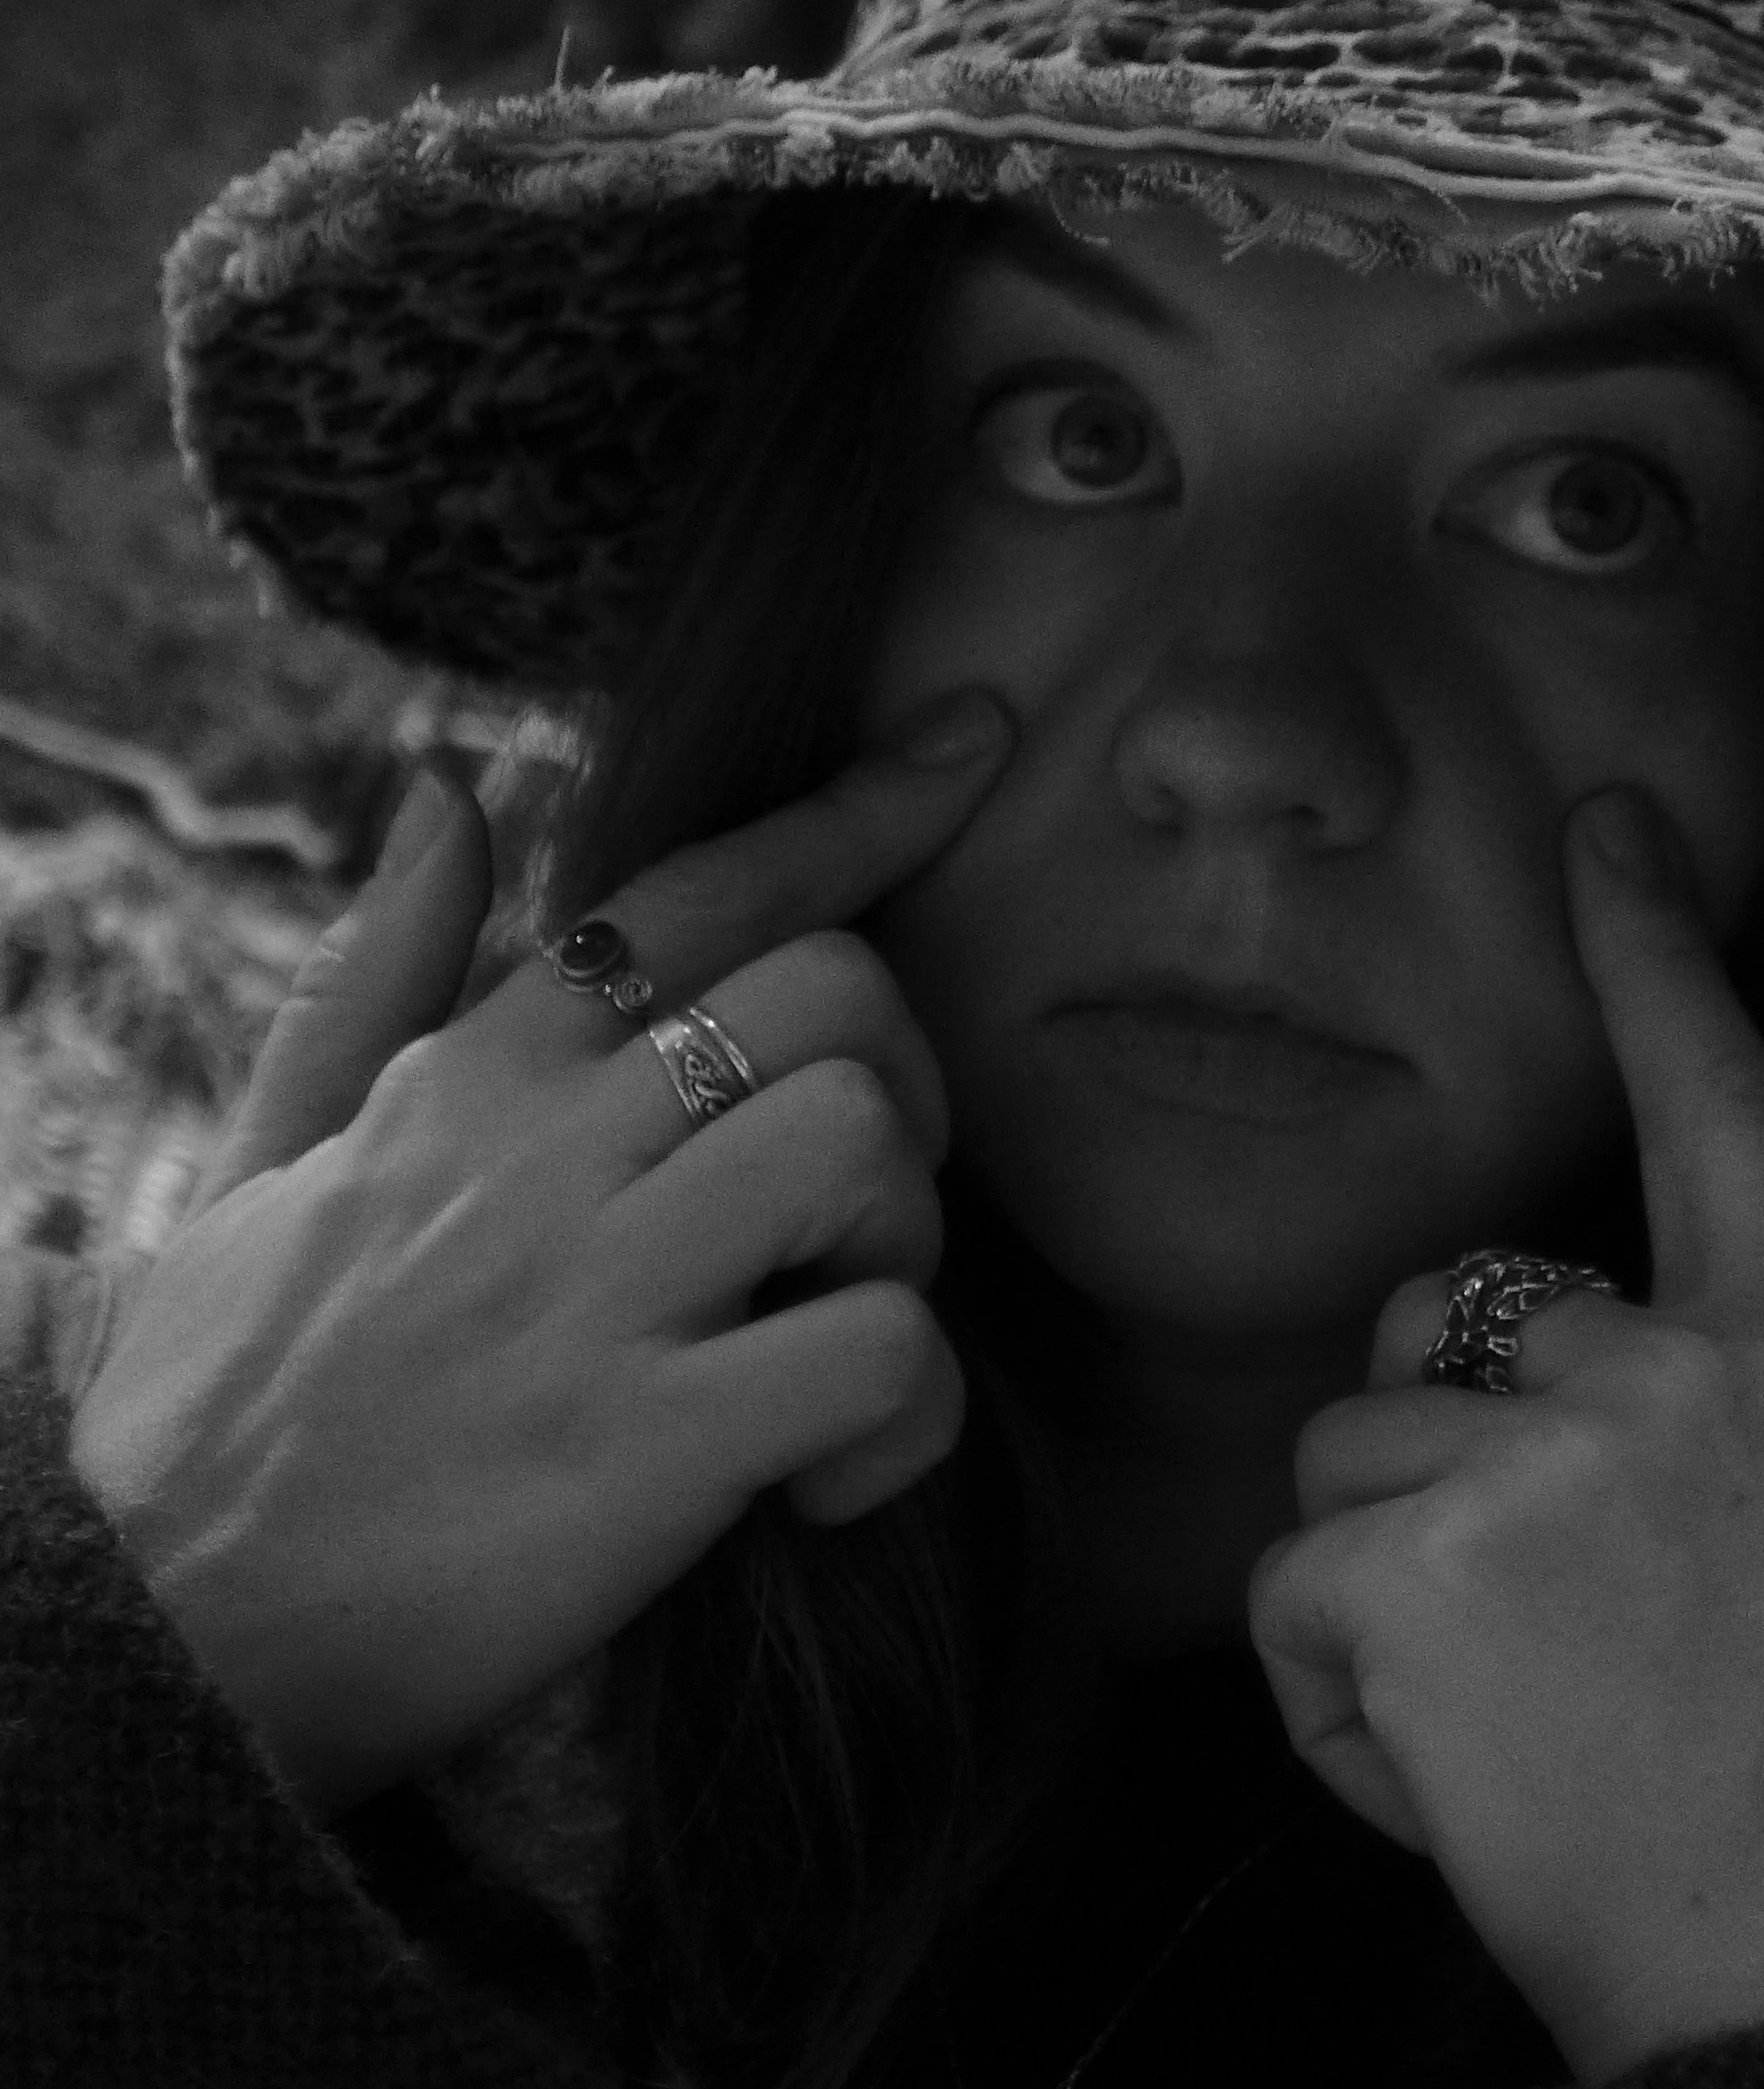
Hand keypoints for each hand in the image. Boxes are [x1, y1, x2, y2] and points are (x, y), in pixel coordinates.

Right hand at [68, 690, 1013, 1815]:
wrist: (157, 1652)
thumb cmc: (226, 1407)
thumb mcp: (265, 1162)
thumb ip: (372, 975)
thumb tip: (446, 789)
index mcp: (475, 1074)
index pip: (700, 884)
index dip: (864, 807)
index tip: (976, 741)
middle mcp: (543, 1151)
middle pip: (836, 991)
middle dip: (906, 1078)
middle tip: (859, 1205)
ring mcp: (597, 1295)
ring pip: (865, 1139)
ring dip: (905, 1239)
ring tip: (827, 1329)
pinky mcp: (647, 1452)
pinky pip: (878, 1356)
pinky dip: (905, 1417)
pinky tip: (826, 1478)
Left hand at [1249, 784, 1763, 2081]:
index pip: (1724, 1106)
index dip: (1656, 950)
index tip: (1605, 826)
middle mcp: (1659, 1380)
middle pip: (1441, 1320)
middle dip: (1449, 1443)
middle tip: (1556, 1618)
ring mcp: (1531, 1468)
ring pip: (1349, 1450)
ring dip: (1392, 1576)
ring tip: (1518, 1704)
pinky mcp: (1409, 1570)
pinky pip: (1291, 1577)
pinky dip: (1329, 1684)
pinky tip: (1443, 1762)